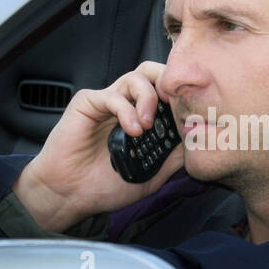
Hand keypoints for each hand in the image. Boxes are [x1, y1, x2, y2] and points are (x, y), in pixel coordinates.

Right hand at [14, 61, 185, 231]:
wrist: (70, 195)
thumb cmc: (104, 186)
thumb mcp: (151, 175)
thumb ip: (173, 157)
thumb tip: (198, 142)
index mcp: (142, 117)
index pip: (166, 93)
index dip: (181, 97)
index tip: (191, 114)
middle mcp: (126, 105)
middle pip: (153, 73)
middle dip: (168, 83)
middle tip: (174, 106)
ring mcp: (107, 101)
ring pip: (136, 77)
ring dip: (149, 98)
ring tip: (148, 125)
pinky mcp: (88, 102)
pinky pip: (112, 95)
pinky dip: (127, 110)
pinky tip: (132, 130)